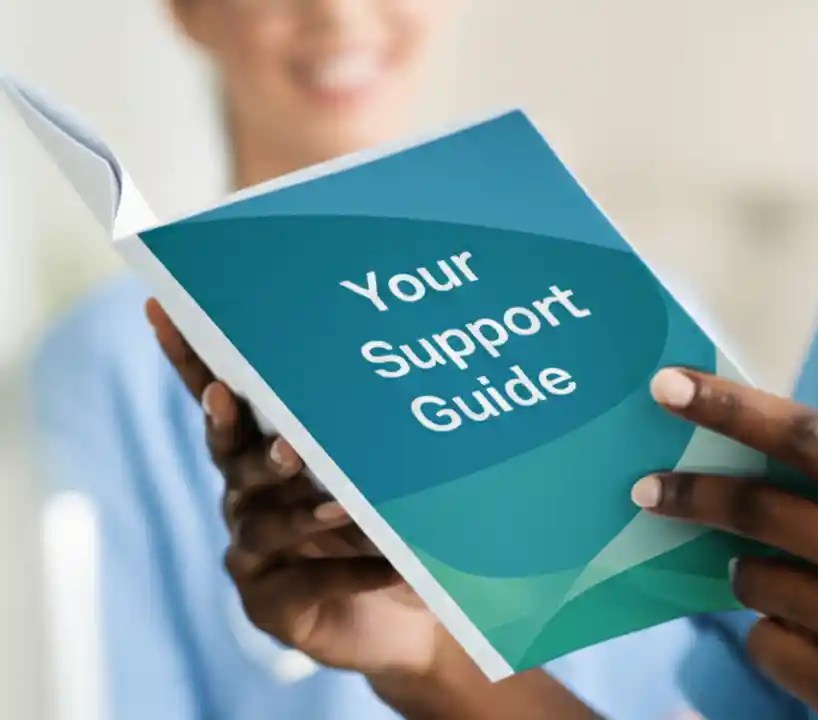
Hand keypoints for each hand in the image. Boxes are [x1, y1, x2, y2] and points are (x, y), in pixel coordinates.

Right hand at [145, 300, 444, 677]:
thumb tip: (394, 371)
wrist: (406, 615)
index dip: (188, 356)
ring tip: (343, 506)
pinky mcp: (268, 604)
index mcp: (263, 451)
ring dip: (309, 511)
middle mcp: (247, 495)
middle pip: (231, 456)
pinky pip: (306, 581)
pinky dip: (351, 569)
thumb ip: (375, 434)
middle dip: (240, 434)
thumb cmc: (397, 527)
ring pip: (270, 521)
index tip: (165, 310)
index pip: (219, 396)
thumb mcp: (391, 474)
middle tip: (276, 431)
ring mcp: (253, 551)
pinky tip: (394, 563)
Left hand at [633, 368, 817, 718]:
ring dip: (756, 581)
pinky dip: (778, 642)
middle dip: (692, 494)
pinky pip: (767, 647)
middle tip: (649, 489)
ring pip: (755, 583)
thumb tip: (766, 476)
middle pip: (760, 509)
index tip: (672, 386)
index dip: (731, 407)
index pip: (810, 438)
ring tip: (803, 594)